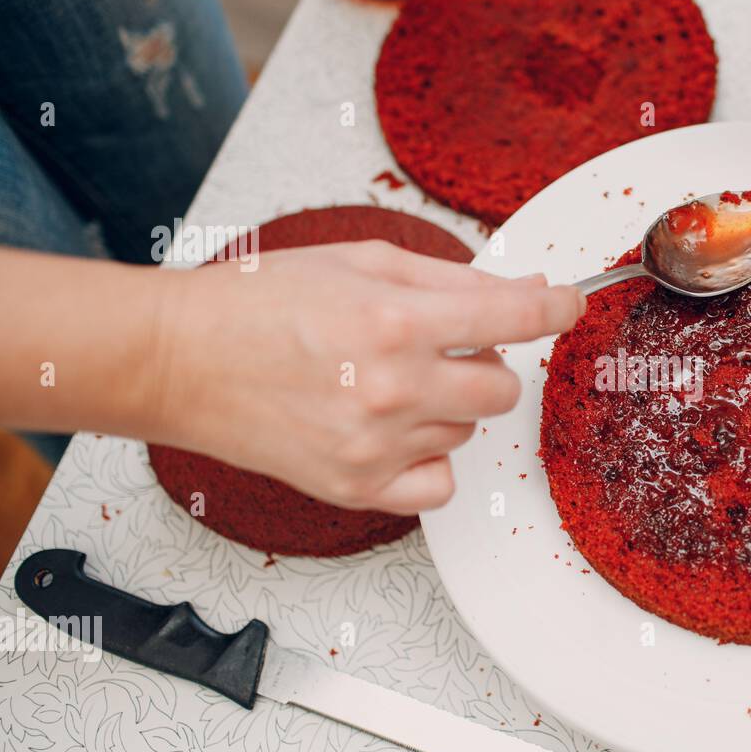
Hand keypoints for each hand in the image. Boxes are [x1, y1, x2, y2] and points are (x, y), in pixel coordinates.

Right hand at [156, 242, 583, 513]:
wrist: (181, 359)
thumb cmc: (259, 302)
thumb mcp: (360, 263)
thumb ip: (451, 278)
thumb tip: (524, 291)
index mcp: (397, 320)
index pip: (513, 320)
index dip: (555, 307)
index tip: (570, 304)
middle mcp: (393, 388)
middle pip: (502, 392)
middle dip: (486, 368)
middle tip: (443, 351)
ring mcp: (376, 445)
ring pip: (467, 434)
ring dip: (447, 408)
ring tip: (386, 384)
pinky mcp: (357, 488)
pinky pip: (440, 485)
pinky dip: (431, 460)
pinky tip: (396, 433)